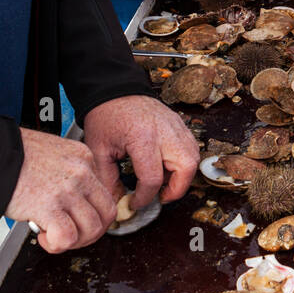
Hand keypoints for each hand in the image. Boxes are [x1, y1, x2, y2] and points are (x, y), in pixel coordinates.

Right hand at [6, 128, 116, 252]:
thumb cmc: (15, 156)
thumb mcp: (53, 154)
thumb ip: (68, 174)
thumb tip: (74, 204)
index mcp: (83, 157)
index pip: (105, 193)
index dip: (94, 213)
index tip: (80, 221)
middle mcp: (80, 172)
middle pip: (107, 213)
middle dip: (91, 232)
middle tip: (73, 235)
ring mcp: (67, 189)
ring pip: (92, 228)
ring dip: (74, 241)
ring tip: (55, 236)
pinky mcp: (49, 206)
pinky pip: (67, 238)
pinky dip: (56, 245)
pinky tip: (43, 236)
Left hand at [82, 94, 199, 210]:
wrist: (114, 90)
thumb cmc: (106, 117)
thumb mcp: (99, 150)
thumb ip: (107, 180)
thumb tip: (116, 203)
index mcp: (142, 138)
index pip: (153, 179)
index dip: (144, 198)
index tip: (134, 203)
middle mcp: (165, 132)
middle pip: (186, 168)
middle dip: (176, 190)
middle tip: (160, 197)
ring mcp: (175, 126)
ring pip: (194, 158)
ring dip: (183, 176)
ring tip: (163, 182)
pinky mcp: (179, 123)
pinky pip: (191, 147)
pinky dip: (183, 161)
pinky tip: (165, 165)